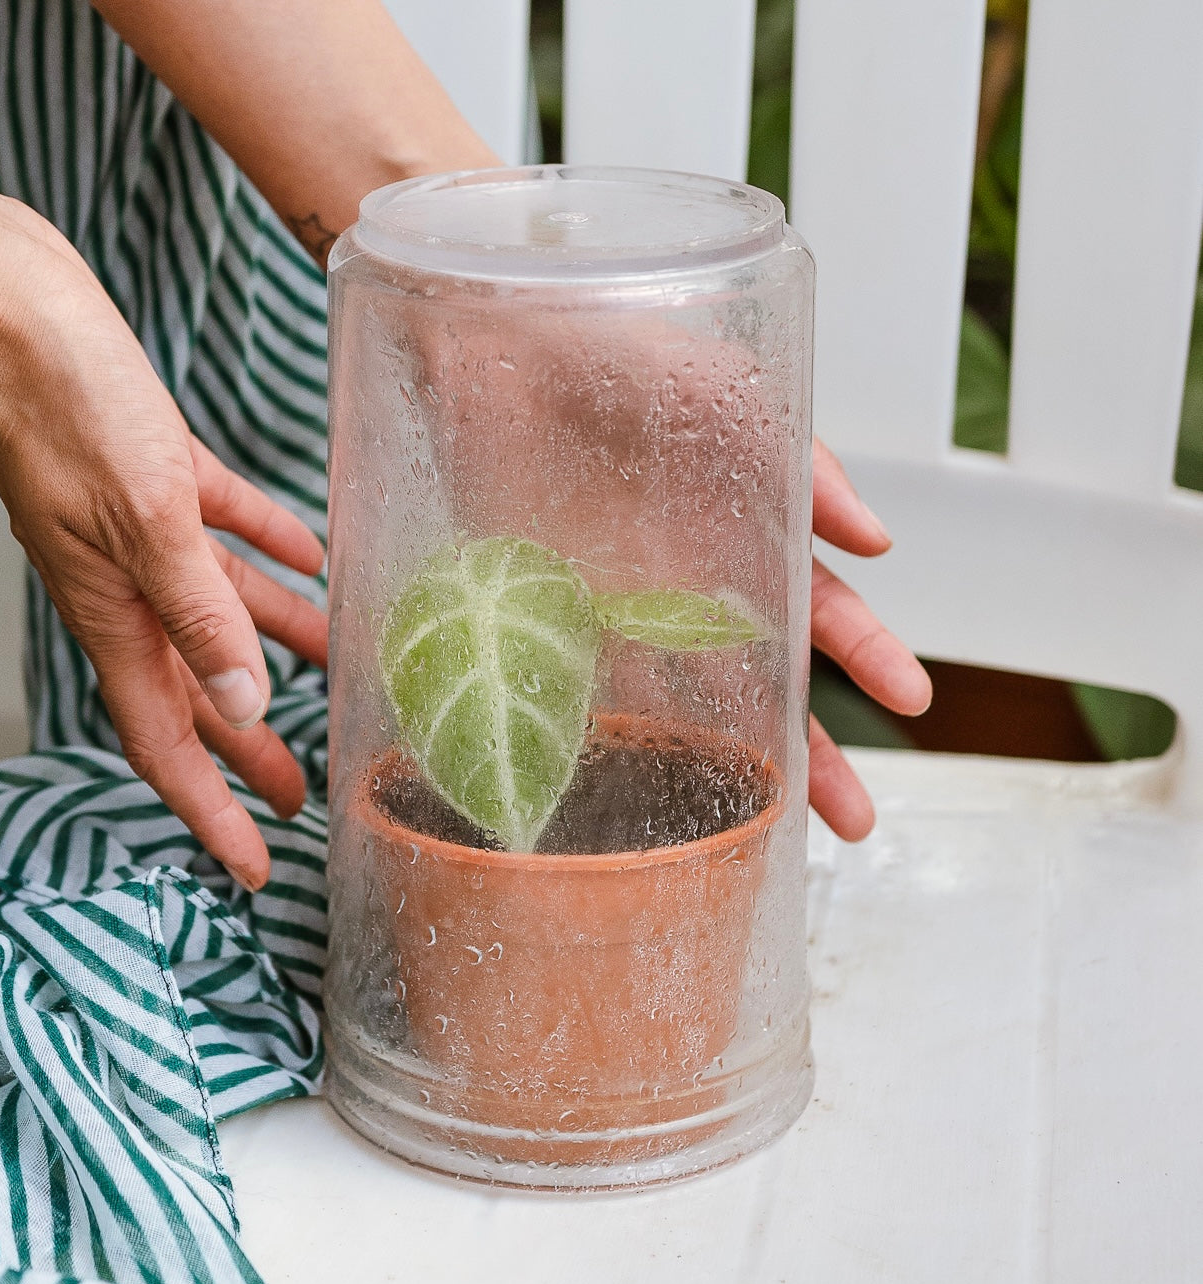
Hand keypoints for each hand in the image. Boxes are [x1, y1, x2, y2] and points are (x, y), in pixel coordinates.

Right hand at [0, 198, 327, 891]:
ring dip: (277, 646)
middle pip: (199, 691)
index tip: (252, 868)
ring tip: (336, 677)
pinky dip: (269, 548)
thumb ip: (199, 613)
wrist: (7, 303)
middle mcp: (128, 585)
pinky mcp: (159, 472)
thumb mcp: (147, 523)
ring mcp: (142, 530)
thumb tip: (245, 704)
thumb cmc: (63, 406)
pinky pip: (226, 527)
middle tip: (301, 796)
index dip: (210, 812)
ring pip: (223, 610)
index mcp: (114, 614)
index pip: (166, 742)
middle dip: (250, 750)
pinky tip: (310, 557)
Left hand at [384, 300, 929, 841]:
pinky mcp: (545, 614)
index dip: (865, 654)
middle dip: (813, 752)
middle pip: (762, 682)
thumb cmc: (614, 339)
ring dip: (723, 770)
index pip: (818, 606)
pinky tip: (628, 801)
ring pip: (681, 707)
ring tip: (764, 837)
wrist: (488, 330)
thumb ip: (798, 456)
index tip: (912, 703)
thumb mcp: (723, 381)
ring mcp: (616, 605)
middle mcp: (686, 582)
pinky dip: (607, 747)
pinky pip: (582, 692)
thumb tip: (876, 543)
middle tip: (855, 822)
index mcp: (741, 528)